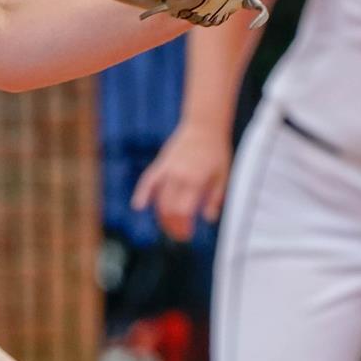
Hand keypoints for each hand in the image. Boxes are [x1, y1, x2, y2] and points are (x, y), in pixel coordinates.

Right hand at [131, 124, 231, 241]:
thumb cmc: (216, 152)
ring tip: (168, 227)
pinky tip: (138, 206)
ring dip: (161, 216)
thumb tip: (208, 219)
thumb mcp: (223, 175)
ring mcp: (168, 169)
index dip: (183, 226)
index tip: (187, 235)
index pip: (183, 211)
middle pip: (169, 208)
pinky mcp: (161, 164)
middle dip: (172, 225)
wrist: (203, 126)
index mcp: (196, 180)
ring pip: (158, 199)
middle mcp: (179, 176)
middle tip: (179, 235)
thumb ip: (215, 198)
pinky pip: (148, 181)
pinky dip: (142, 194)